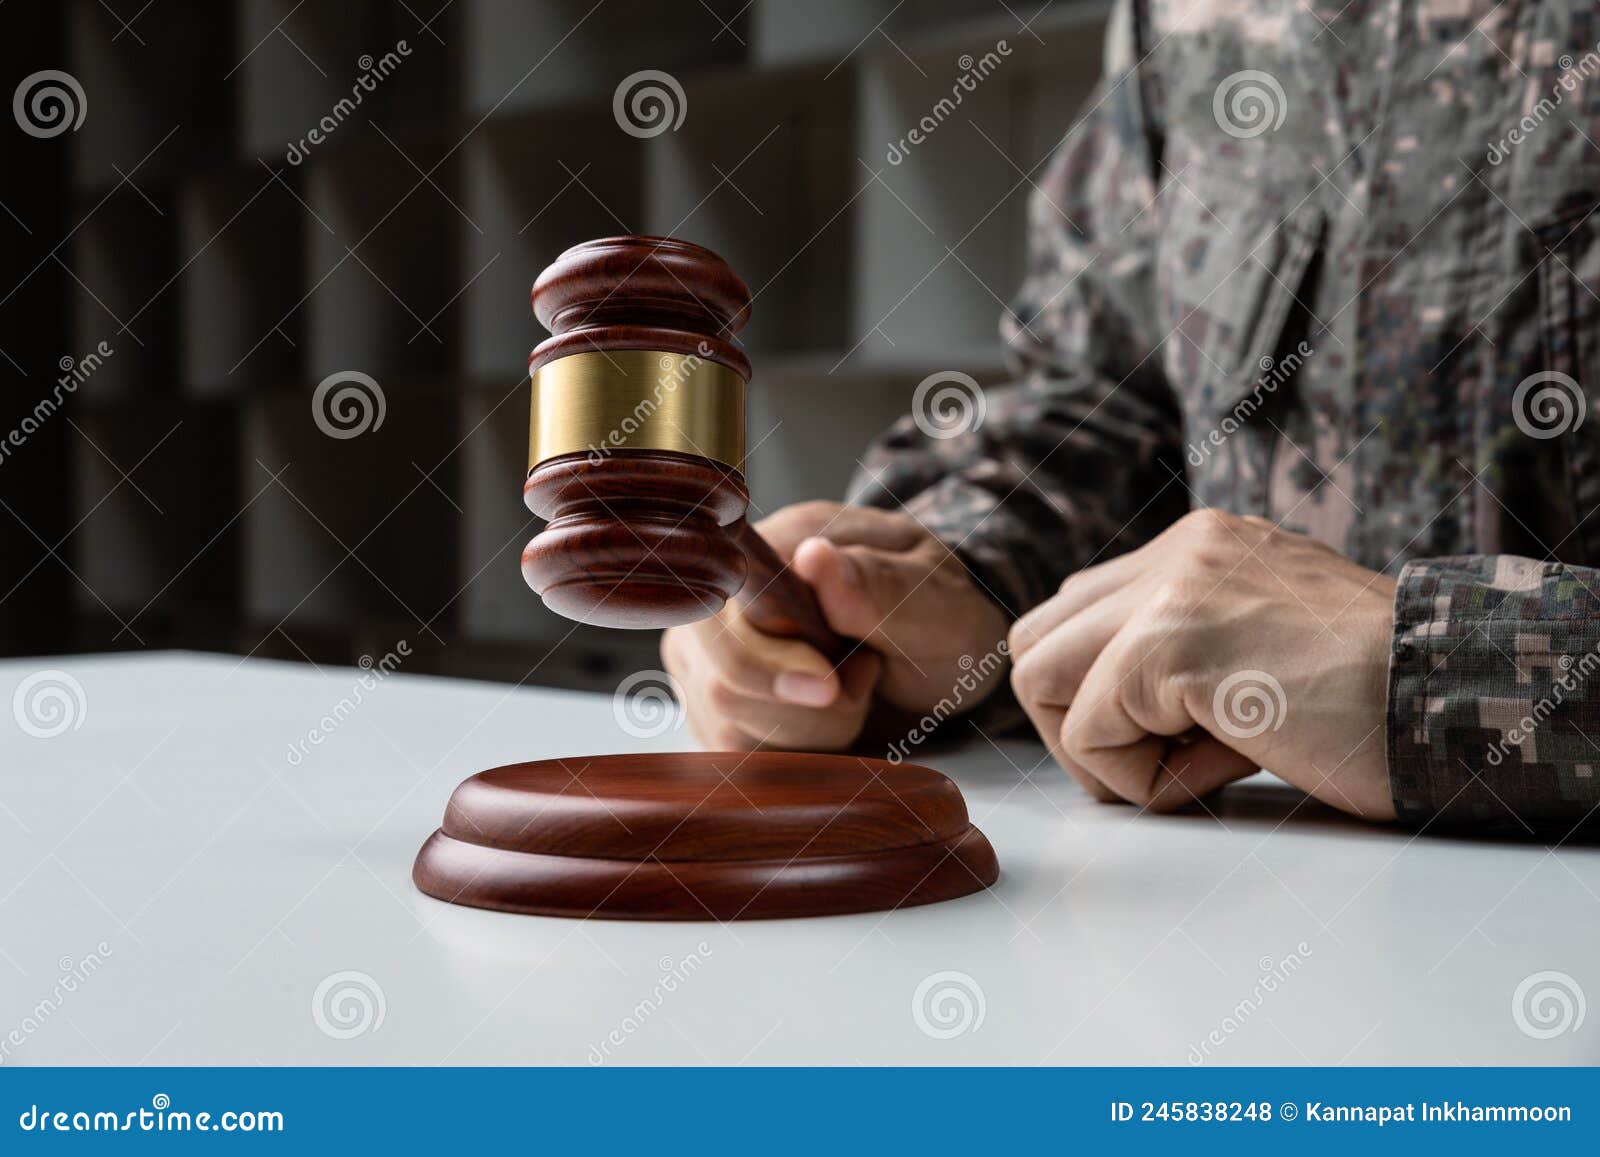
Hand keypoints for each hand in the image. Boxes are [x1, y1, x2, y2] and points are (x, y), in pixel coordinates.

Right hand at [661, 501, 1009, 750]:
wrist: (943, 652)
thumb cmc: (938, 613)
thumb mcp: (935, 596)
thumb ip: (879, 583)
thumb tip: (814, 557)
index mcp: (773, 547)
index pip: (719, 611)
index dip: (763, 661)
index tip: (829, 685)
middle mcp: (724, 604)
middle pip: (722, 682)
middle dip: (807, 706)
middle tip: (867, 675)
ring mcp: (712, 658)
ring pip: (731, 726)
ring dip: (814, 728)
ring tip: (857, 685)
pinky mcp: (721, 709)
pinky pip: (740, 751)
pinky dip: (800, 748)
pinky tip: (833, 715)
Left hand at [1008, 509, 1396, 819]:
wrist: (1455, 700)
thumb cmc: (1375, 698)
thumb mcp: (1265, 647)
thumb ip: (1184, 649)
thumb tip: (1102, 707)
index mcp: (1197, 548)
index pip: (1075, 613)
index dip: (1093, 694)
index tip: (1165, 736)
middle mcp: (1174, 552)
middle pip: (1034, 638)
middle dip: (1072, 721)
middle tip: (1153, 761)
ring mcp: (1168, 591)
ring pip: (1036, 678)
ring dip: (1098, 751)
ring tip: (1189, 764)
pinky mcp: (1169, 646)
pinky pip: (1089, 733)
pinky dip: (1141, 780)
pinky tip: (1225, 767)